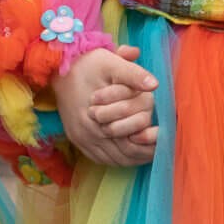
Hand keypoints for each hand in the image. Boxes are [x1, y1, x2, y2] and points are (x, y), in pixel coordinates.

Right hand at [59, 45, 158, 167]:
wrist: (59, 67)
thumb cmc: (88, 64)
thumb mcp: (111, 63)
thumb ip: (133, 73)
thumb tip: (154, 84)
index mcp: (99, 115)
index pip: (131, 142)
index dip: (150, 144)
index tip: (163, 140)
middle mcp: (88, 131)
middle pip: (123, 156)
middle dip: (144, 154)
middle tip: (159, 150)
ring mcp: (81, 137)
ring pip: (112, 160)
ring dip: (131, 158)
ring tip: (148, 153)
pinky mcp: (76, 138)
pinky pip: (99, 158)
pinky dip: (115, 159)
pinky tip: (127, 152)